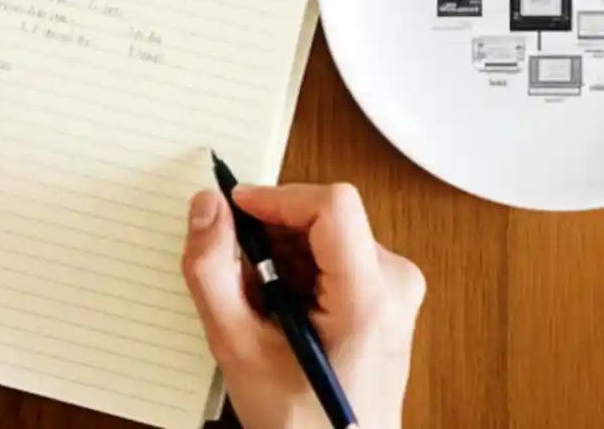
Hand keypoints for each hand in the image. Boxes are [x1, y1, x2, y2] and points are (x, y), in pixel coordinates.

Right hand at [181, 184, 423, 428]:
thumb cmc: (302, 423)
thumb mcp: (238, 348)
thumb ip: (212, 272)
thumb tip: (207, 207)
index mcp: (369, 298)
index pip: (332, 205)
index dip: (276, 197)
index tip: (235, 209)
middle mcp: (394, 283)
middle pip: (325, 215)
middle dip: (272, 233)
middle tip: (239, 274)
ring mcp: (396, 287)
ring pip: (326, 231)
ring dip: (282, 252)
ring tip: (261, 302)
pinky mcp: (388, 292)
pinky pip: (336, 251)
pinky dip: (299, 266)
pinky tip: (282, 307)